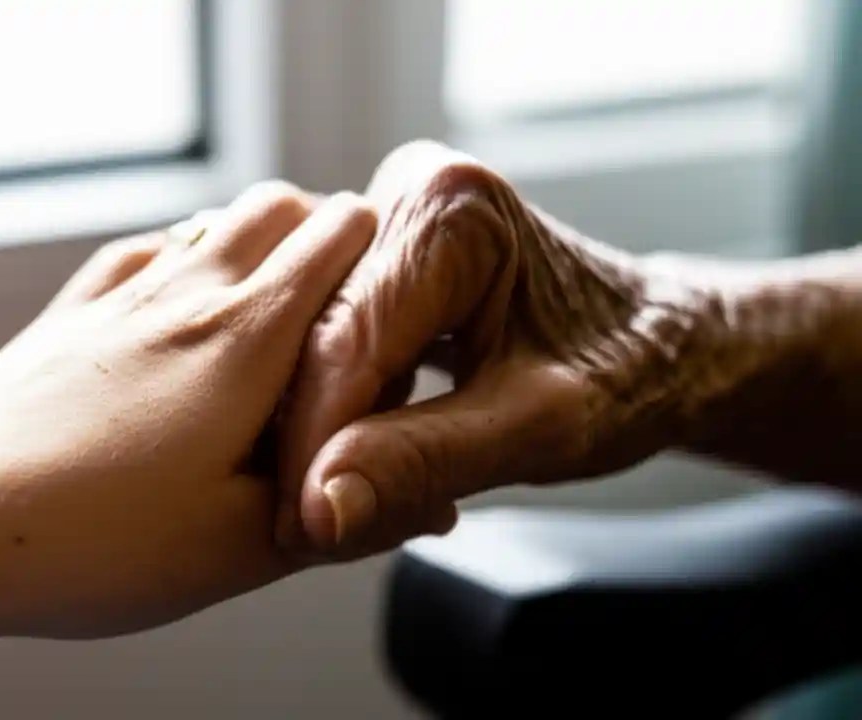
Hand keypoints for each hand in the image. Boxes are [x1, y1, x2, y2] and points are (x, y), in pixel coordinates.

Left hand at [0, 183, 374, 635]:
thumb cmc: (94, 547)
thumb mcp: (244, 549)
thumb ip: (344, 513)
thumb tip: (434, 511)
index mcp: (247, 341)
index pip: (342, 233)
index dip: (385, 255)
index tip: (398, 306)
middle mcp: (185, 295)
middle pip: (280, 203)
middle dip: (326, 236)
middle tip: (344, 309)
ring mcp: (118, 298)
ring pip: (210, 221)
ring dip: (255, 245)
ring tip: (268, 317)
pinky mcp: (66, 317)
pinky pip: (142, 251)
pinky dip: (181, 260)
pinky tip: (178, 309)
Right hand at [277, 141, 727, 555]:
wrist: (669, 344)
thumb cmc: (630, 374)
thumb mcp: (542, 430)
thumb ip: (425, 463)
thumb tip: (320, 509)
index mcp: (451, 210)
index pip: (344, 342)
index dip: (310, 446)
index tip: (299, 532)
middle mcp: (408, 190)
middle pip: (314, 336)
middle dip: (309, 439)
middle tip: (320, 531)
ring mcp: (388, 218)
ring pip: (308, 342)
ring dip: (315, 428)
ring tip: (343, 503)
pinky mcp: (379, 254)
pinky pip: (325, 338)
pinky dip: (334, 406)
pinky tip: (353, 456)